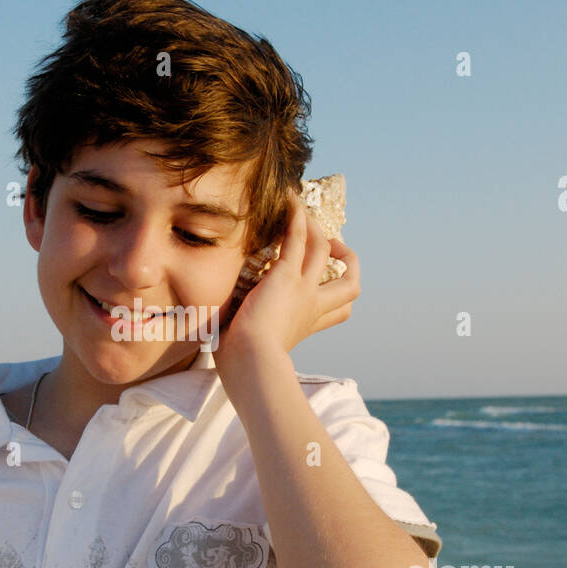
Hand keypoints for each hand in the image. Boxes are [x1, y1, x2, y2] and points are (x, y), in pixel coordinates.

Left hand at [213, 185, 360, 371]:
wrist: (251, 364)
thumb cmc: (244, 367)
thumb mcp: (253, 352)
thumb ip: (245, 340)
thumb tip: (217, 342)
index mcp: (307, 327)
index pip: (340, 311)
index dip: (340, 295)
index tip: (326, 283)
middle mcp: (311, 306)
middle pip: (349, 283)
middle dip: (347, 262)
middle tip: (332, 248)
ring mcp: (303, 289)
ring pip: (322, 250)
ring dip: (314, 229)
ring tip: (301, 213)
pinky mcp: (286, 276)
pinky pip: (297, 238)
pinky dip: (295, 217)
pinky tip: (288, 200)